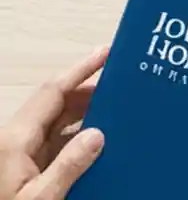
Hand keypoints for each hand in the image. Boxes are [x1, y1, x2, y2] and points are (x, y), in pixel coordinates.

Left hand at [0, 47, 108, 199]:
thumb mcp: (40, 199)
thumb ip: (70, 166)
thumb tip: (97, 134)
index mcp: (14, 140)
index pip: (53, 92)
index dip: (81, 69)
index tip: (106, 52)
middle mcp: (15, 141)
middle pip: (56, 104)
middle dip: (90, 91)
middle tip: (124, 85)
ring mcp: (19, 156)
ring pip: (57, 124)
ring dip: (86, 115)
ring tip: (118, 111)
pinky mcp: (25, 171)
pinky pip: (56, 145)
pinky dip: (80, 139)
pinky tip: (101, 144)